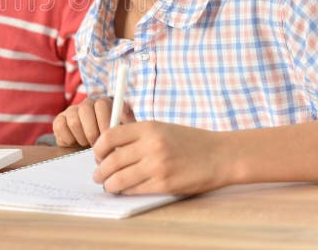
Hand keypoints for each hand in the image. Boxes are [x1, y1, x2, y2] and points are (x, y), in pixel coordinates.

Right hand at [53, 97, 134, 146]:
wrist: (88, 155)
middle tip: (97, 146)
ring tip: (87, 145)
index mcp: (105, 104)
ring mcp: (72, 111)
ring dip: (82, 138)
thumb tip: (130, 119)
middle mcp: (88, 104)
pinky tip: (75, 143)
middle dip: (93, 132)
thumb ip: (127, 127)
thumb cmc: (109, 145)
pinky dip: (69, 139)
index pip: (103, 104)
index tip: (108, 137)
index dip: (105, 121)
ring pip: (74, 120)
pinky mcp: (60, 120)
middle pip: (86, 109)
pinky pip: (61, 126)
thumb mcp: (123, 136)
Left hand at [92, 121, 230, 194]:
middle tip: (98, 174)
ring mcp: (157, 166)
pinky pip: (134, 189)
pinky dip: (124, 190)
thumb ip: (138, 134)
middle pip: (111, 160)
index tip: (97, 154)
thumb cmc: (190, 141)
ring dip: (109, 184)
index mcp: (149, 127)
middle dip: (100, 170)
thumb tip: (110, 145)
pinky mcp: (164, 184)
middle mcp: (151, 145)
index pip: (110, 136)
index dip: (99, 147)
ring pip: (119, 178)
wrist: (220, 155)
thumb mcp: (163, 128)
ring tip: (108, 184)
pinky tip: (123, 189)